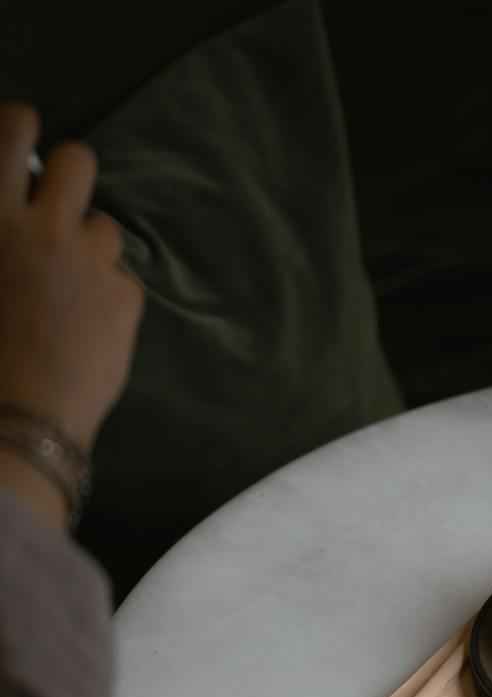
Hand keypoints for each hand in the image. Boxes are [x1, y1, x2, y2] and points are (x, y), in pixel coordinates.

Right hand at [0, 103, 142, 449]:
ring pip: (104, 224)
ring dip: (85, 241)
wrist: (14, 423)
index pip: (10, 134)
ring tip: (62, 280)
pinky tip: (82, 322)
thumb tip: (11, 220)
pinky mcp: (127, 299)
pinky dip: (104, 290)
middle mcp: (46, 231)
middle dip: (68, 172)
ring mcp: (92, 264)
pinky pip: (119, 275)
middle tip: (50, 203)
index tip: (20, 132)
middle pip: (79, 161)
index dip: (18, 125)